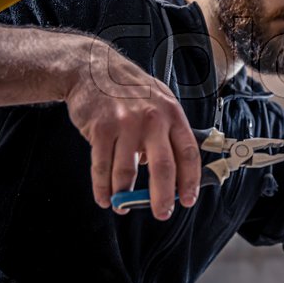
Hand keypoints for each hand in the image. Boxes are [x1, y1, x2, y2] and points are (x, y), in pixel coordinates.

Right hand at [64, 38, 200, 219]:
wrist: (93, 68)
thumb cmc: (130, 89)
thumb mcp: (160, 102)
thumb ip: (168, 133)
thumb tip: (173, 169)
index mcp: (172, 115)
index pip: (188, 153)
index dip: (190, 180)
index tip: (188, 200)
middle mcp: (153, 120)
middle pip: (163, 167)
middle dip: (163, 196)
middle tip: (162, 213)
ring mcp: (126, 124)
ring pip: (128, 172)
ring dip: (125, 196)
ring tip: (124, 207)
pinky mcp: (101, 129)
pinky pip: (102, 166)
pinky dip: (102, 187)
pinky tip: (105, 198)